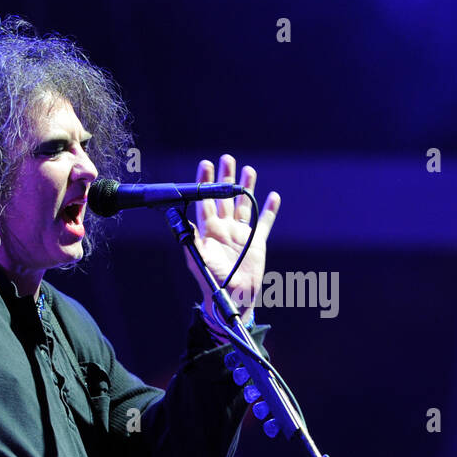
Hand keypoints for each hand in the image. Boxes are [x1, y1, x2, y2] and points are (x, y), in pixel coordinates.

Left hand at [184, 154, 280, 322]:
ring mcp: (240, 234)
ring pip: (243, 205)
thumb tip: (184, 223)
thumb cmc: (212, 282)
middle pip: (224, 198)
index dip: (205, 183)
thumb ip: (192, 241)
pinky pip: (264, 223)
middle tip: (226, 159)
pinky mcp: (256, 242)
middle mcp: (224, 228)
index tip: (206, 165)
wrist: (233, 298)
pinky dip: (269, 210)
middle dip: (225, 179)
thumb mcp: (199, 261)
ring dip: (245, 188)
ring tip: (248, 170)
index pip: (205, 201)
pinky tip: (272, 196)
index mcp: (208, 230)